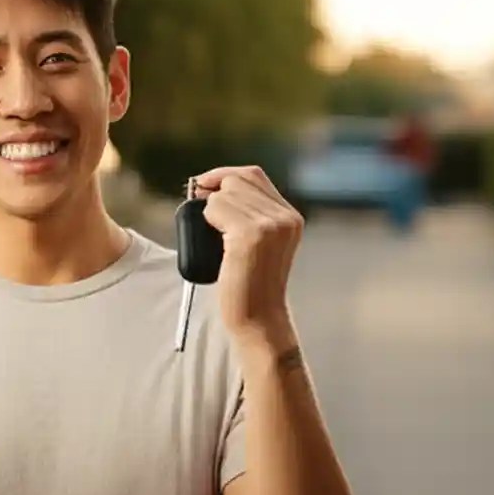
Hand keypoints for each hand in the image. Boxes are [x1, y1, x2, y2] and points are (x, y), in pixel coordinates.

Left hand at [193, 166, 303, 345]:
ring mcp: (271, 225)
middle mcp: (285, 217)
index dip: (223, 176)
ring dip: (210, 211)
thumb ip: (249, 216)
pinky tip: (217, 241)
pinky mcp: (251, 235)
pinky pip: (216, 207)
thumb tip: (212, 189)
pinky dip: (208, 219)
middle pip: (237, 179)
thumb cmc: (248, 286)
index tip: (204, 190)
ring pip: (224, 193)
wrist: (258, 319)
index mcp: (290, 216)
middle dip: (213, 192)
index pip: (253, 175)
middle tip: (203, 216)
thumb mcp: (258, 245)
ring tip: (218, 240)